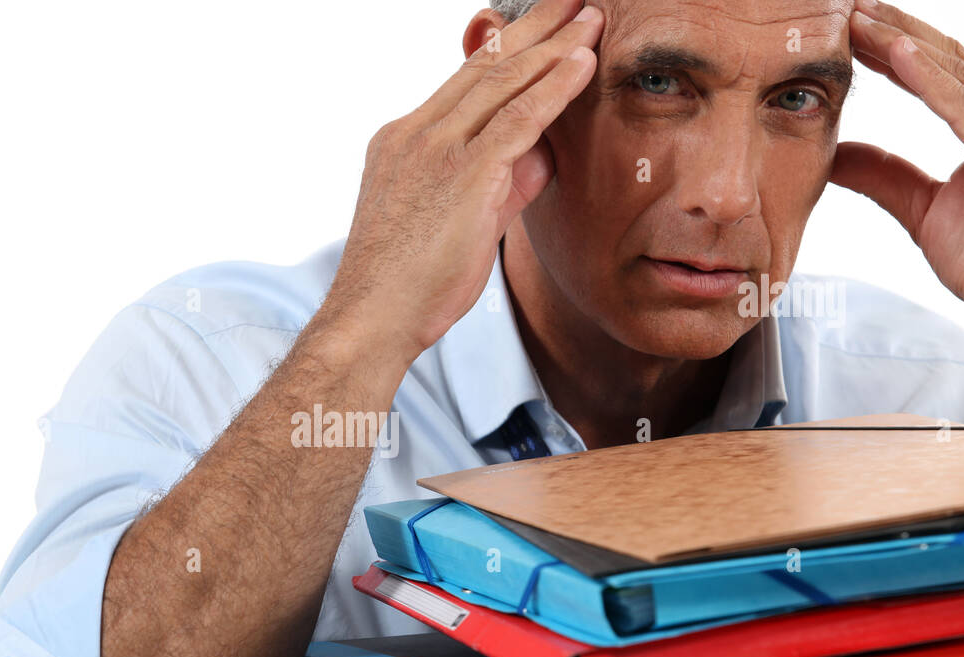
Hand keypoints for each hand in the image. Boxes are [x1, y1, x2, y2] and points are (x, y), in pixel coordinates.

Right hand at [323, 0, 602, 359]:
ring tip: (592, 16)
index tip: (539, 27)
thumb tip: (540, 157)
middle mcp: (415, 133)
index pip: (463, 81)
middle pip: (485, 65)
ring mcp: (435, 149)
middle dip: (536, 28)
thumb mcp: (456, 223)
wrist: (371, 319)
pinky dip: (554, 85)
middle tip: (574, 0)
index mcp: (403, 140)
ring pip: (503, 80)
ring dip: (554, 44)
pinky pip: (519, 118)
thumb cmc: (407, 285)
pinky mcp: (463, 174)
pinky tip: (583, 61)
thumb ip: (500, 184)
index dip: (508, 48)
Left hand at [831, 0, 963, 317]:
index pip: (931, 73)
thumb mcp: (922, 212)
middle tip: (845, 3)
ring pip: (953, 74)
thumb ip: (884, 178)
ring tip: (860, 18)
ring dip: (904, 43)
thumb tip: (839, 152)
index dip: (887, 48)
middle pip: (942, 60)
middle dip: (891, 29)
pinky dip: (933, 82)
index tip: (844, 26)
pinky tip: (900, 56)